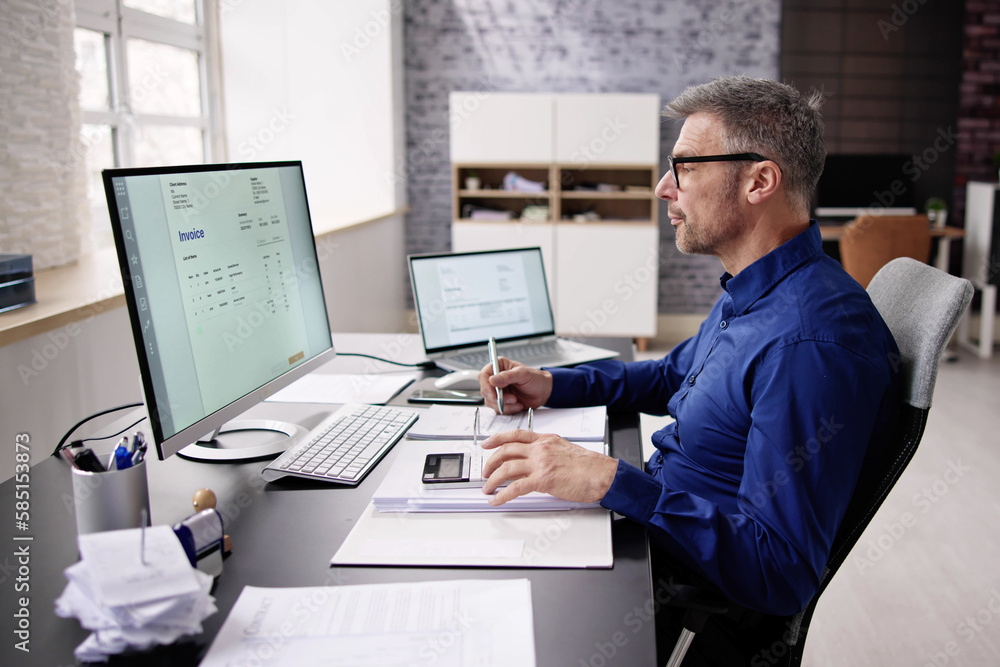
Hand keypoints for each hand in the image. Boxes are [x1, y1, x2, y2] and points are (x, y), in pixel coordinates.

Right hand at [478, 357, 552, 414]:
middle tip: (511, 398)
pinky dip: (508, 409)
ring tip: (517, 401)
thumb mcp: (522, 374)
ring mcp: (498, 392)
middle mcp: (496, 379)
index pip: (484, 375)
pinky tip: (518, 405)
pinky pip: (498, 409)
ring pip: (490, 402)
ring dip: (504, 405)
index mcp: (499, 367)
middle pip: (485, 391)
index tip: (494, 393)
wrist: (544, 391)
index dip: (486, 386)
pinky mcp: (502, 402)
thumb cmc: (535, 378)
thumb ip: (507, 376)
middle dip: (497, 398)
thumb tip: (492, 380)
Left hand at [480, 430, 617, 505]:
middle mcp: (541, 449)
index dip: (497, 439)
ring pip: (506, 468)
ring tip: (488, 488)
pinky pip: (515, 487)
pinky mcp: (543, 480)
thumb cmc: (589, 466)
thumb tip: (530, 463)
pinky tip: (497, 500)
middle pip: (506, 450)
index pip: (516, 435)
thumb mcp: (564, 451)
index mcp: (546, 440)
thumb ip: (546, 453)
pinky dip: (502, 495)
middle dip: (491, 462)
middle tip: (485, 472)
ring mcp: (541, 463)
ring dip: (493, 480)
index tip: (487, 444)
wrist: (602, 474)